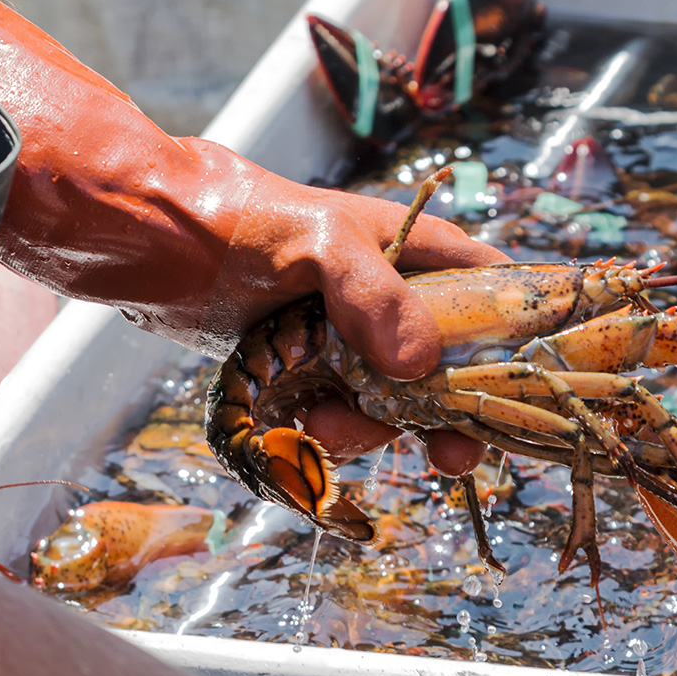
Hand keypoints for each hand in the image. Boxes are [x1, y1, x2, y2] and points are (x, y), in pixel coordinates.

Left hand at [0, 1, 504, 474]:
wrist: (150, 241)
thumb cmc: (238, 220)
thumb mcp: (317, 243)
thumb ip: (376, 295)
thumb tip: (421, 368)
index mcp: (413, 250)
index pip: (495, 287)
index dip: (519, 338)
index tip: (526, 393)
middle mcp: (391, 296)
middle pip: (451, 364)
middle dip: (446, 412)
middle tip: (450, 455)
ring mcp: (349, 336)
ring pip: (393, 401)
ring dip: (370, 428)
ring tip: (324, 425)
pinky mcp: (309, 368)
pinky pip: (342, 414)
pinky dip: (330, 432)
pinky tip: (301, 428)